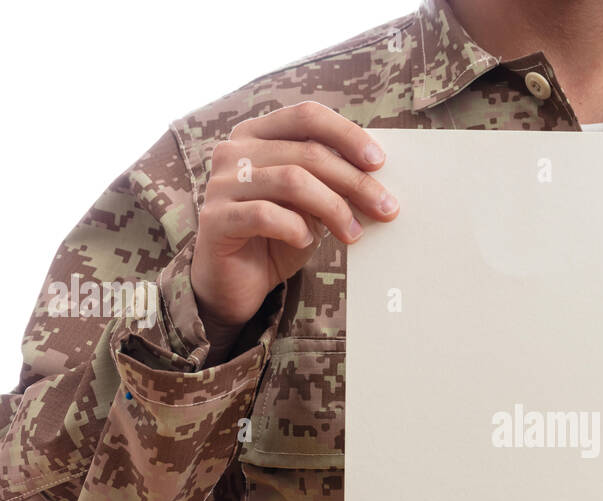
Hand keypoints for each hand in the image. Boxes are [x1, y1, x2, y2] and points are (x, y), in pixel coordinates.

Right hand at [191, 100, 399, 331]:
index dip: (347, 135)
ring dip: (333, 208)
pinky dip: (295, 228)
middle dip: (355, 182)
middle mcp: (234, 151)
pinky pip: (266, 214)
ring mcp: (221, 183)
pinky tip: (307, 241)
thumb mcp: (310, 204)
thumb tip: (377, 180)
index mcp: (257, 134)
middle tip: (386, 208)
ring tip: (353, 233)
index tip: (379, 162)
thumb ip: (332, 183)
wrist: (236, 282)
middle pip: (307, 153)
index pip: (307, 116)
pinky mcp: (215, 218)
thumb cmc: (278, 236)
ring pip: (292, 180)